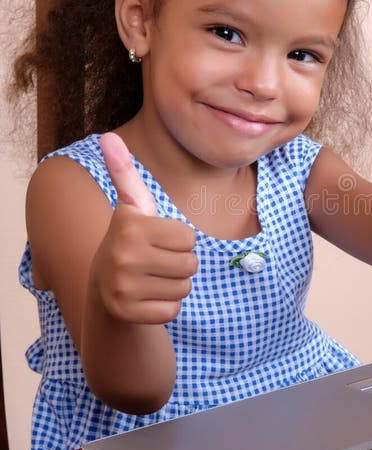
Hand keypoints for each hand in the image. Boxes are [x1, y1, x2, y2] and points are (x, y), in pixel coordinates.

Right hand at [90, 132, 197, 323]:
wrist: (103, 288)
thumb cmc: (129, 241)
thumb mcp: (131, 207)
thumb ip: (124, 172)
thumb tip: (109, 136)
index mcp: (129, 225)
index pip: (189, 237)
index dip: (179, 240)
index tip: (156, 240)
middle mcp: (122, 256)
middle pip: (191, 264)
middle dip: (180, 264)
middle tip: (155, 262)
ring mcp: (122, 287)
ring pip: (184, 288)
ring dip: (174, 285)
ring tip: (151, 278)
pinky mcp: (127, 313)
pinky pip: (173, 310)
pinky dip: (165, 307)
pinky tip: (146, 298)